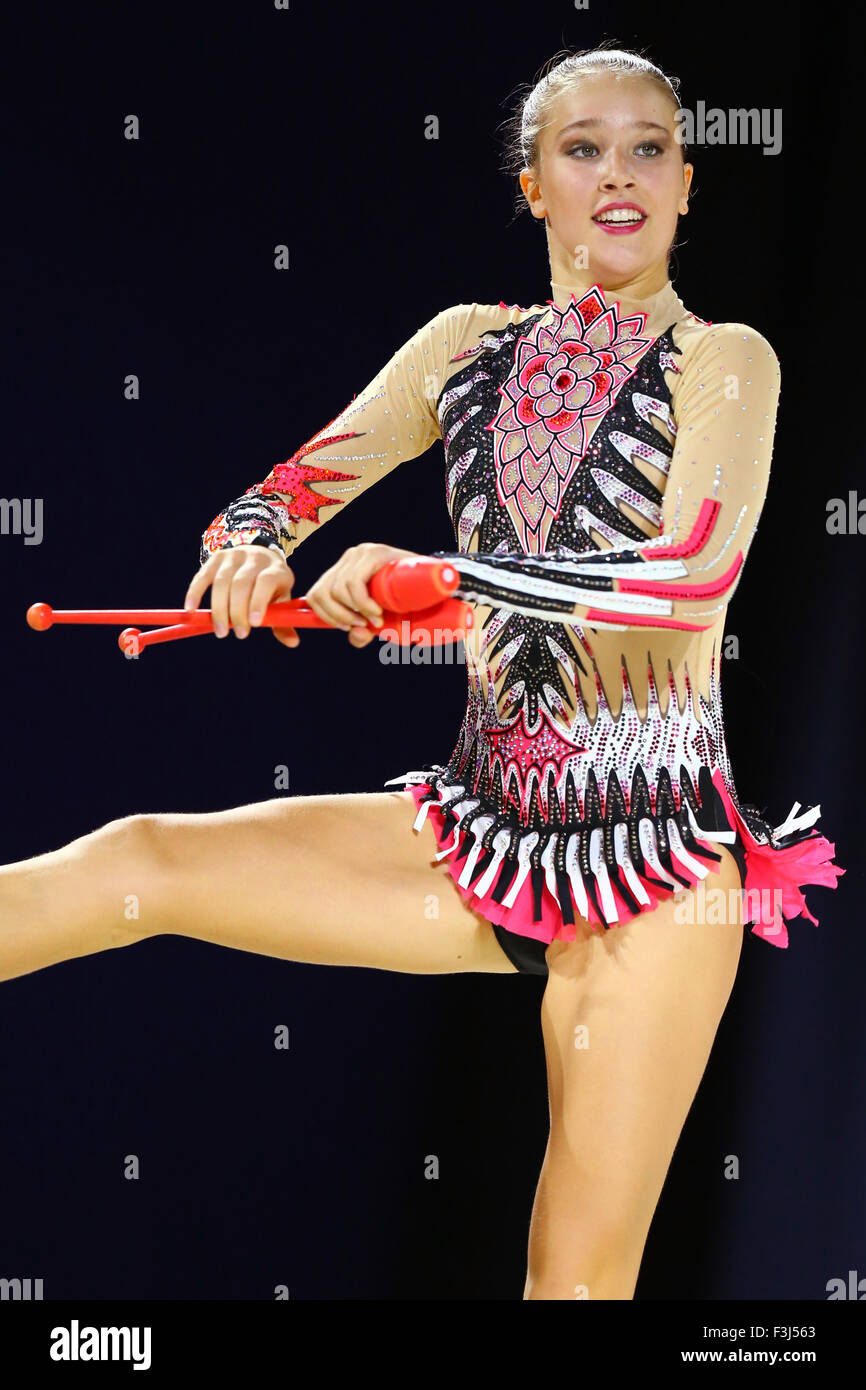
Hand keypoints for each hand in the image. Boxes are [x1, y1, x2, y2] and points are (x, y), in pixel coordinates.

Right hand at [184, 544, 299, 647]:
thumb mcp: (281, 599)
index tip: (254, 624)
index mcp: (276, 569)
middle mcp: (255, 558)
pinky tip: (191, 610)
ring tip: (220, 631)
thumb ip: (283, 621)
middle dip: (237, 611)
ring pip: (222, 581)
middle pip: (241, 583)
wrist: (260, 555)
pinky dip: (195, 593)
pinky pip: (203, 576)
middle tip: (237, 634)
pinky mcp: (216, 557)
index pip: (266, 582)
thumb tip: (292, 642)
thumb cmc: (271, 585)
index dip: (258, 602)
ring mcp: (234, 556)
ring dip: (219, 608)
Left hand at [306, 542, 421, 647]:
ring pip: (336, 589)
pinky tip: (376, 611)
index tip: (348, 627)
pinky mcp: (373, 554)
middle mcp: (348, 560)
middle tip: (363, 625)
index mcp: (343, 572)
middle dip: (340, 616)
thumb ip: (362, 631)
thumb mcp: (378, 620)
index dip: (327, 616)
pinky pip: (353, 583)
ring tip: (375, 619)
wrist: (434, 584)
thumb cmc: (406, 601)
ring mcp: (359, 554)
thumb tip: (356, 634)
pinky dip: (362, 603)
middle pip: (322, 593)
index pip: (316, 594)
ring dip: (354, 611)